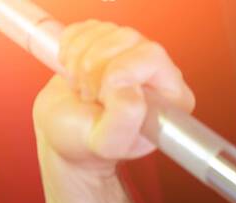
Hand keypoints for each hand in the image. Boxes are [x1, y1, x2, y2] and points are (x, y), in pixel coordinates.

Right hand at [32, 20, 194, 177]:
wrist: (63, 133)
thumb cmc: (87, 142)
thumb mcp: (106, 142)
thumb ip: (125, 119)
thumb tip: (130, 87)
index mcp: (172, 97)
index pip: (152, 57)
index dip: (119, 72)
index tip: (103, 98)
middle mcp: (158, 72)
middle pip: (128, 38)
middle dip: (95, 67)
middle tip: (90, 96)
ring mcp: (131, 54)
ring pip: (107, 30)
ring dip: (81, 60)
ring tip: (83, 88)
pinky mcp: (106, 44)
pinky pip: (87, 27)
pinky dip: (70, 48)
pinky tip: (74, 72)